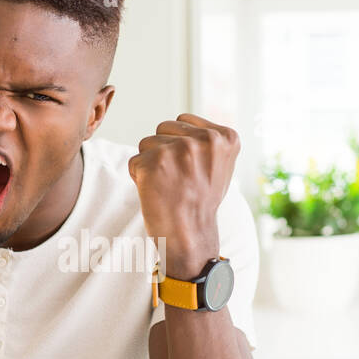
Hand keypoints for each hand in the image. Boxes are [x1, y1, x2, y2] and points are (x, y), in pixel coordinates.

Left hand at [128, 113, 238, 276]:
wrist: (190, 237)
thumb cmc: (200, 203)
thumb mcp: (218, 165)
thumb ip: (206, 140)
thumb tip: (181, 122)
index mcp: (225, 137)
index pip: (183, 121)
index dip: (180, 145)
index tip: (191, 170)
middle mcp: (205, 140)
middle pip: (163, 128)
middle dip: (164, 150)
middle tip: (177, 179)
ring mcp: (180, 150)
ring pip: (146, 143)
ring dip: (151, 164)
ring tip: (168, 186)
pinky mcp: (154, 163)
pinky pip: (134, 162)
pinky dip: (138, 178)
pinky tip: (156, 193)